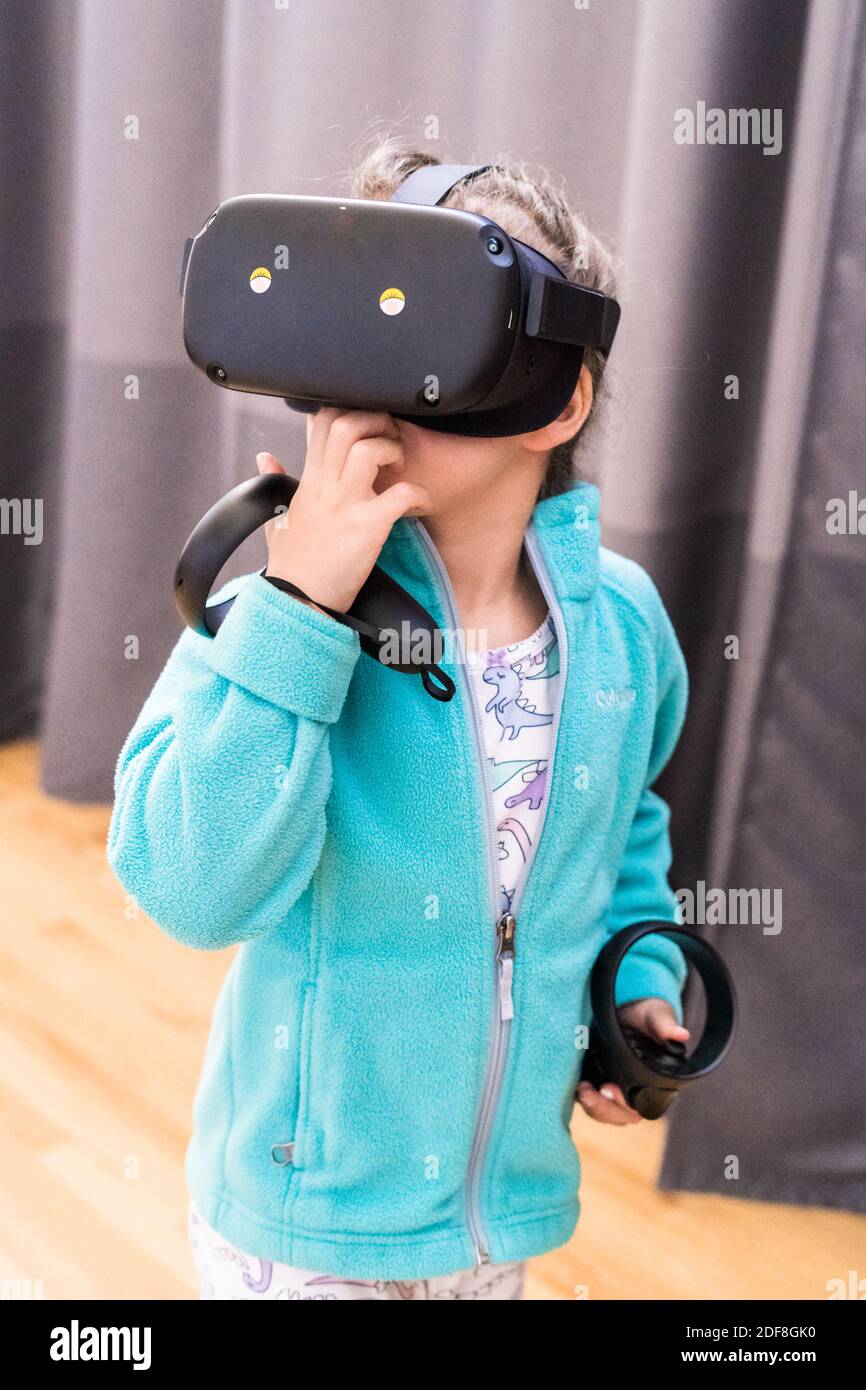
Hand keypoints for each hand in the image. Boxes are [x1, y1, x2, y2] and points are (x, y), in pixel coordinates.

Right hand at [256, 407, 431, 614]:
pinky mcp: (366, 527)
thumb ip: (275, 482)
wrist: (297, 600)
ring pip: (368, 449)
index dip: (349, 409)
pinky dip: (419, 494)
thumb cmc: (292, 563)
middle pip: (345, 424)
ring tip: (400, 467)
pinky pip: (400, 494)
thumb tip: (264, 457)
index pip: (321, 421)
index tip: (367, 425)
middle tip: (390, 439)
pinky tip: (421, 503)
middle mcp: (325, 485)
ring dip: (392, 450)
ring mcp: (345, 505)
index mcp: (308, 479)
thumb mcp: (275, 517)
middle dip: (375, 421)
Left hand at [576, 997, 689, 1124]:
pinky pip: (590, 1103)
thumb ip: (665, 1024)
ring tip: (583, 1089)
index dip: (626, 1106)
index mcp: (654, 1083)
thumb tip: (681, 1034)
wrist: (626, 1008)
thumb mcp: (655, 1015)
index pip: (643, 1107)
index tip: (612, 1090)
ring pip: (604, 1113)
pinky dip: (583, 1099)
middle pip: (621, 1116)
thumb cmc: (647, 1015)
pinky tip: (577, 1086)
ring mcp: (614, 1089)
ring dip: (593, 1107)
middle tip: (592, 1092)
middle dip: (605, 1110)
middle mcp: (635, 1092)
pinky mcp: (596, 1083)